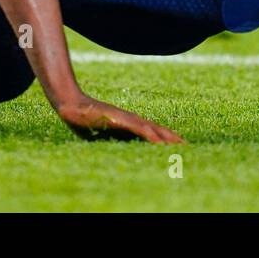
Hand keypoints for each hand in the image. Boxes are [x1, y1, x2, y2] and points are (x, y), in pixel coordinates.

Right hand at [56, 95, 184, 143]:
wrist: (72, 106)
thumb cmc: (84, 121)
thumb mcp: (100, 135)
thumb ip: (110, 140)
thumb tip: (112, 151)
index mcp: (128, 123)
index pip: (152, 131)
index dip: (165, 138)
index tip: (176, 147)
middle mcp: (132, 120)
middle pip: (158, 130)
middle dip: (173, 139)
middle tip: (187, 148)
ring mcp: (128, 119)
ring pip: (154, 130)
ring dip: (168, 139)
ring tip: (181, 147)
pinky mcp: (121, 120)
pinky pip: (141, 130)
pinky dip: (153, 137)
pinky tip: (162, 145)